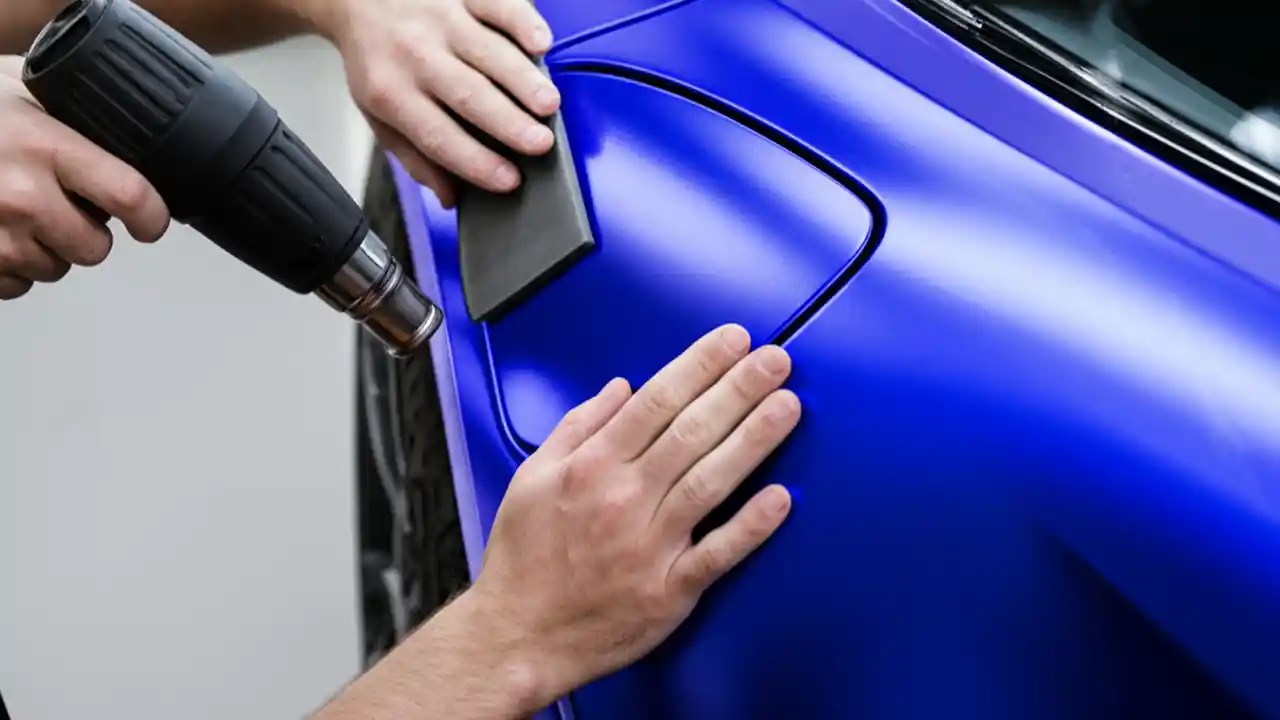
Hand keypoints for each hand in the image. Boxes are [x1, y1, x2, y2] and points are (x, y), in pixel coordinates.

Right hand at [0, 57, 169, 299]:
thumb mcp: (16, 91)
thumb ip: (67, 116)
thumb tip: (123, 134)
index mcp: (42, 146)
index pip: (130, 195)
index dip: (152, 217)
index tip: (152, 223)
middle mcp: (21, 196)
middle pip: (94, 248)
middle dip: (86, 233)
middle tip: (65, 208)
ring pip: (53, 269)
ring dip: (44, 249)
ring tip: (15, 211)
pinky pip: (14, 285)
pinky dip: (9, 266)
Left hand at [309, 0, 559, 206]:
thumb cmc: (376, 58)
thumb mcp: (379, 112)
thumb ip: (415, 156)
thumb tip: (449, 197)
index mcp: (390, 93)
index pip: (438, 137)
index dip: (476, 162)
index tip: (509, 180)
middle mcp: (414, 54)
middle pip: (467, 95)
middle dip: (508, 123)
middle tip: (540, 144)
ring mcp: (439, 18)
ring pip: (487, 52)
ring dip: (522, 80)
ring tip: (548, 105)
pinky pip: (494, 5)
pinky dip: (520, 22)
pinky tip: (540, 44)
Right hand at [471, 324, 799, 710]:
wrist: (516, 636)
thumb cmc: (523, 560)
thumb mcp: (531, 477)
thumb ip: (578, 427)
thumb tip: (620, 388)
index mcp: (591, 466)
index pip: (656, 401)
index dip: (700, 365)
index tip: (733, 341)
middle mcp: (624, 498)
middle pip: (691, 431)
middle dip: (738, 389)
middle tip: (776, 360)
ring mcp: (650, 545)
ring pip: (710, 481)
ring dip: (753, 440)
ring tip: (787, 406)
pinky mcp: (669, 591)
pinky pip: (716, 554)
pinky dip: (749, 527)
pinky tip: (780, 499)